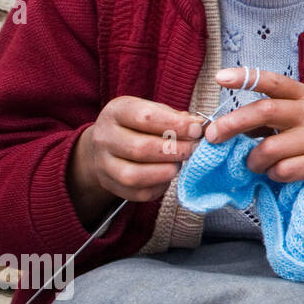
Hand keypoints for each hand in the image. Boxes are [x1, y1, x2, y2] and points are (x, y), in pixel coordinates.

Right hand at [68, 96, 203, 225]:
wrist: (106, 145)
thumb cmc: (137, 125)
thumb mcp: (152, 110)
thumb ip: (176, 117)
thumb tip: (199, 127)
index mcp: (116, 112)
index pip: (145, 117)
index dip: (176, 125)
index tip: (196, 130)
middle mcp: (104, 138)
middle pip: (140, 148)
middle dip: (175, 150)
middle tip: (193, 149)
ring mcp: (104, 164)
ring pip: (134, 175)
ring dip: (166, 171)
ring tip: (180, 163)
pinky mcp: (112, 186)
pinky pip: (139, 193)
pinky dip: (160, 186)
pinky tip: (168, 175)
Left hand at [204, 68, 303, 190]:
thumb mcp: (293, 118)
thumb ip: (265, 117)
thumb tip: (222, 127)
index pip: (273, 81)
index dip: (246, 77)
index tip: (219, 78)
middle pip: (266, 111)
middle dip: (232, 124)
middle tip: (213, 137)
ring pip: (269, 148)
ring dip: (253, 160)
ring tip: (256, 164)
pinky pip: (282, 170)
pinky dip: (272, 175)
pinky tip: (277, 173)